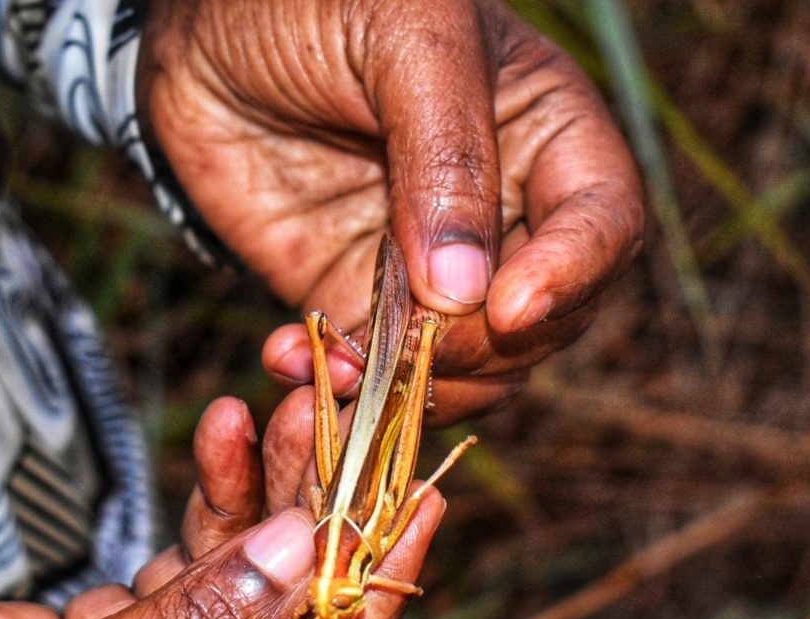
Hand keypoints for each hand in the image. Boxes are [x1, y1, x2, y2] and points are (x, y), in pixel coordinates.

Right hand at [0, 391, 443, 618]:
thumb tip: (301, 553)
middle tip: (347, 415)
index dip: (376, 592)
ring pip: (246, 578)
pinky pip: (186, 563)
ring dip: (267, 487)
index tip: (422, 499)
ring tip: (286, 401)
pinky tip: (221, 434)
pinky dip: (205, 497)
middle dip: (322, 512)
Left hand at [138, 0, 643, 423]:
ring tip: (342, 360)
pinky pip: (376, 375)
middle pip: (546, 320)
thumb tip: (467, 287)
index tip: (508, 306)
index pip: (604, 224)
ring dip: (414, 388)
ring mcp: (429, 268)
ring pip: (471, 370)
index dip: (571, 275)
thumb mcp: (402, 40)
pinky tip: (292, 359)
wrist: (205, 32)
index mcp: (544, 135)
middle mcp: (501, 213)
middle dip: (484, 345)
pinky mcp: (358, 303)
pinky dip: (341, 388)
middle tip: (412, 336)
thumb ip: (444, 154)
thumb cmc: (316, 0)